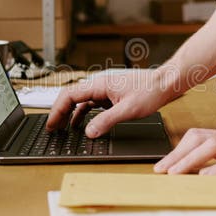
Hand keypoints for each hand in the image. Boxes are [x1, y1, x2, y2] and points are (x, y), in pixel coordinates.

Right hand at [46, 70, 171, 136]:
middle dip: (59, 112)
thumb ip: (106, 121)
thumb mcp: (127, 110)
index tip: (51, 124)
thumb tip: (89, 132)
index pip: (69, 96)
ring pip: (80, 101)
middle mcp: (99, 85)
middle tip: (51, 128)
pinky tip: (81, 124)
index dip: (57, 110)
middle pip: (71, 97)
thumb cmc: (150, 91)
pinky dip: (83, 114)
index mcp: (99, 84)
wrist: (165, 83)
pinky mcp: (110, 95)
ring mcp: (104, 89)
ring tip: (62, 129)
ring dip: (69, 114)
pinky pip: (91, 104)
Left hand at [153, 120, 215, 174]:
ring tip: (175, 175)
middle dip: (175, 156)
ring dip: (189, 161)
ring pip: (209, 147)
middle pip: (195, 139)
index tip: (162, 166)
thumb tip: (211, 152)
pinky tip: (206, 178)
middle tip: (160, 172)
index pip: (195, 138)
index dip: (177, 151)